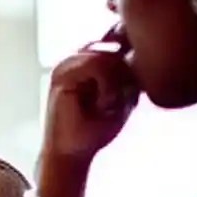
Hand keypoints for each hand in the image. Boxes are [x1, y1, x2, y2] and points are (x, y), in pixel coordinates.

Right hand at [41, 34, 140, 164]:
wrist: (72, 153)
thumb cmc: (95, 128)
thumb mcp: (124, 94)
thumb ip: (128, 71)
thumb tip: (134, 51)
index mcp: (87, 60)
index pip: (120, 43)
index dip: (130, 67)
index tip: (123, 97)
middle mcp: (75, 57)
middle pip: (117, 46)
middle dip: (125, 76)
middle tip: (115, 103)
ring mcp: (66, 63)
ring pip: (109, 53)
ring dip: (116, 82)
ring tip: (107, 105)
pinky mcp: (61, 74)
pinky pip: (98, 63)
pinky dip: (107, 85)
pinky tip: (102, 104)